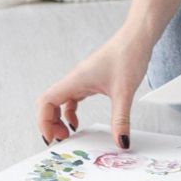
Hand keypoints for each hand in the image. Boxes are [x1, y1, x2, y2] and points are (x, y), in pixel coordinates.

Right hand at [36, 26, 152, 149]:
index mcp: (76, 80)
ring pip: (59, 101)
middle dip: (50, 122)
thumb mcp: (124, 92)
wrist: (137, 37)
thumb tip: (121, 143)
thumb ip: (121, 120)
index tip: (51, 138)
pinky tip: (78, 122)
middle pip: (49, 102)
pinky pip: (72, 98)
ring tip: (68, 134)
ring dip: (58, 118)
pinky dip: (70, 112)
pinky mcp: (90, 79)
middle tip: (62, 139)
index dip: (43, 121)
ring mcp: (81, 79)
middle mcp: (75, 79)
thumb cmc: (128, 56)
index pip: (46, 101)